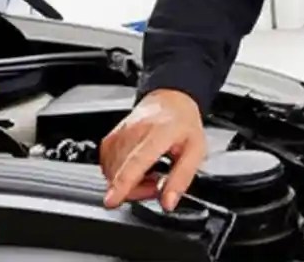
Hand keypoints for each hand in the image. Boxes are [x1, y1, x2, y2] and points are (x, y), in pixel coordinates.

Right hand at [100, 88, 206, 210]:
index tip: (112, 200)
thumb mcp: (195, 152)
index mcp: (159, 133)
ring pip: (112, 172)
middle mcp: (134, 132)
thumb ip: (181, 179)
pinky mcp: (110, 139)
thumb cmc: (184, 124)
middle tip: (158, 183)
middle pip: (121, 172)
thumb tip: (168, 203)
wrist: (170, 100)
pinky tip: (136, 169)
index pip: (136, 161)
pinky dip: (119, 175)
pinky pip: (107, 167)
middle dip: (137, 189)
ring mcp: (119, 134)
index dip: (123, 184)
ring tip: (150, 173)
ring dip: (129, 183)